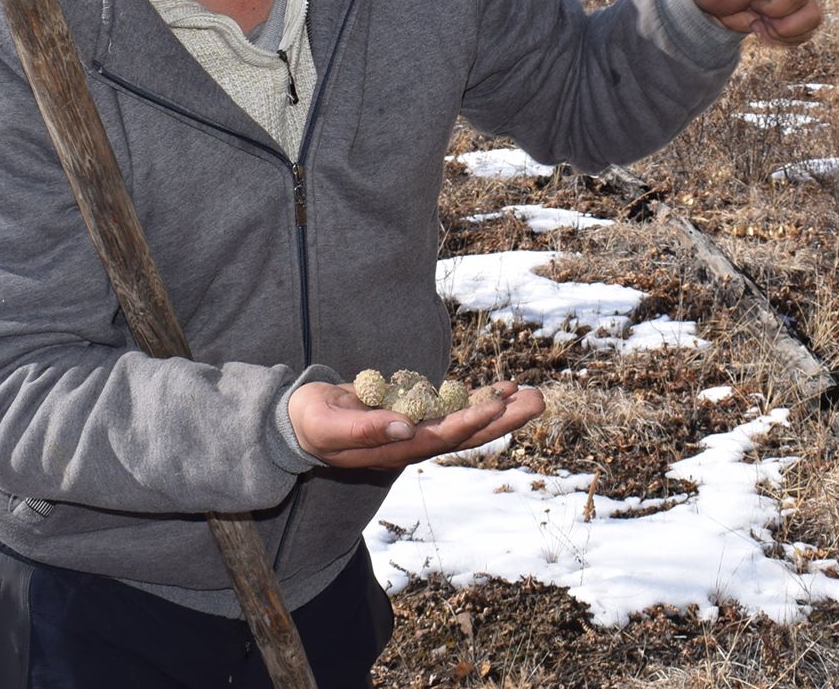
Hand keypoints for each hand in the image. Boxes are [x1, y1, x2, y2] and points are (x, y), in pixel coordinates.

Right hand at [288, 380, 544, 469]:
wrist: (299, 425)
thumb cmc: (311, 424)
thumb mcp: (329, 426)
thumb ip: (365, 429)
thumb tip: (406, 427)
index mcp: (396, 448)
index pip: (443, 436)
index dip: (473, 420)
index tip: (500, 402)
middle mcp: (413, 444)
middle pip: (467, 434)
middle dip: (503, 417)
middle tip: (539, 400)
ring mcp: (416, 432)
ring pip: (466, 423)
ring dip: (499, 409)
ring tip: (531, 395)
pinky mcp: (415, 419)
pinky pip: (454, 411)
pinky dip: (478, 400)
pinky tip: (501, 390)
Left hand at [686, 0, 822, 45]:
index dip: (773, 8)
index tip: (752, 1)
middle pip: (809, 12)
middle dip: (776, 22)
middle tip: (755, 10)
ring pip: (813, 21)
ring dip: (782, 32)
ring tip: (761, 22)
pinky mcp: (802, 10)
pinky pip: (806, 33)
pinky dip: (784, 38)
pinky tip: (766, 27)